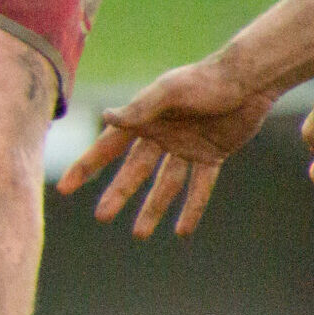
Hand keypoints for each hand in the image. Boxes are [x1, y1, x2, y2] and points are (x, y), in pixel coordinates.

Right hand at [54, 57, 274, 235]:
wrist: (248, 80)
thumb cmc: (205, 79)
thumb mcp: (169, 91)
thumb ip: (140, 108)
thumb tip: (105, 117)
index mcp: (143, 120)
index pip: (107, 148)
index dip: (85, 168)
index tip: (65, 188)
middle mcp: (160, 137)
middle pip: (134, 172)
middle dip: (118, 194)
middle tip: (102, 217)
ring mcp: (186, 148)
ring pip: (165, 184)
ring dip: (153, 209)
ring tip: (139, 235)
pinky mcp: (211, 156)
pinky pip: (199, 186)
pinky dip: (192, 208)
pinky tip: (182, 231)